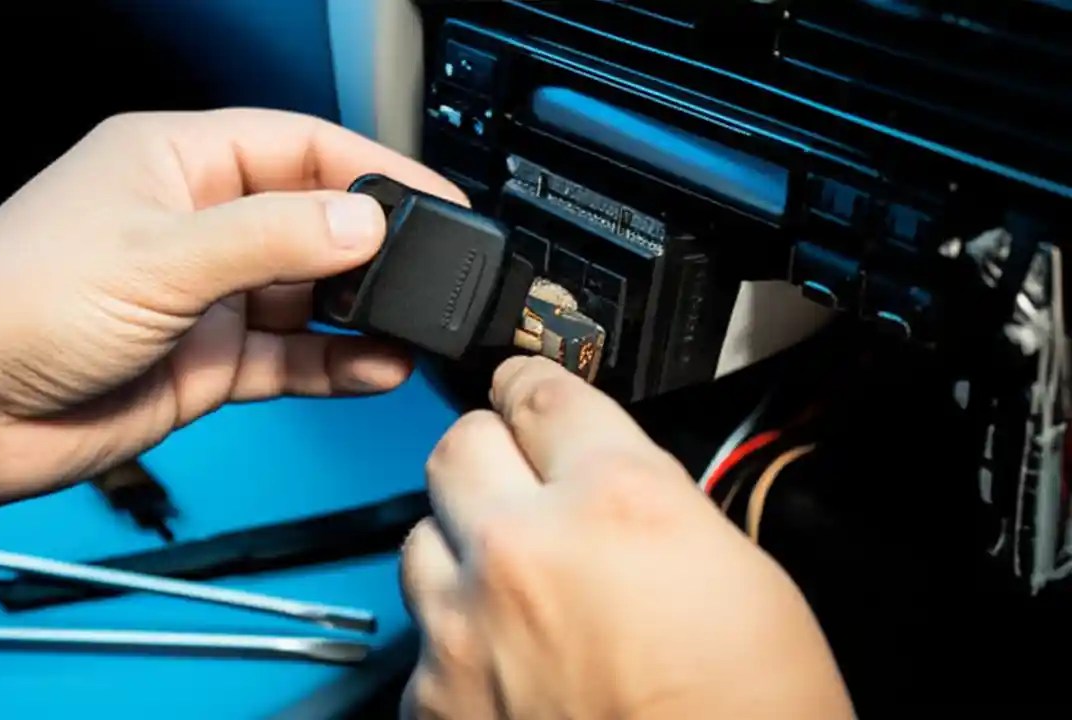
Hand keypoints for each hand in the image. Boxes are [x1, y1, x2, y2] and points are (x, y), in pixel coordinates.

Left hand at [0, 109, 462, 581]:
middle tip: (432, 272)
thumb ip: (274, 238)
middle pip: (314, 222)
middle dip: (374, 249)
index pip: (302, 147)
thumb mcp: (161, 255)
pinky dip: (336, 366)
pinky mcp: (208, 362)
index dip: (374, 170)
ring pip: (310, 296)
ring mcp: (206, 296)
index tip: (435, 199)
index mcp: (177, 160)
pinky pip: (293, 359)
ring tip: (413, 326)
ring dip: (362, 314)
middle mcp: (198, 224)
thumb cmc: (13, 304)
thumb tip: (365, 223)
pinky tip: (375, 368)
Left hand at [399, 357, 853, 718]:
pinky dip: (456, 639)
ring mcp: (466, 629)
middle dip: (489, 455)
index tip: (524, 386)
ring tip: (513, 584)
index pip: (541, 393)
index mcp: (615, 502)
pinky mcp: (436, 697)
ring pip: (421, 536)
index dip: (534, 384)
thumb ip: (647, 499)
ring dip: (462, 546)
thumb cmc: (752, 712)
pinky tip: (504, 660)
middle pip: (458, 446)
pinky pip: (422, 636)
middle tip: (516, 479)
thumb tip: (598, 476)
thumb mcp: (737, 568)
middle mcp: (524, 551)